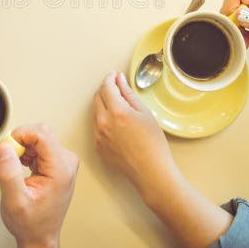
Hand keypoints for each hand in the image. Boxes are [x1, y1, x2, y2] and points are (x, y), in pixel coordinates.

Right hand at [0, 125, 78, 247]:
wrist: (39, 238)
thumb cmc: (32, 225)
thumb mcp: (15, 200)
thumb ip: (9, 172)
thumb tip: (4, 146)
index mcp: (60, 168)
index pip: (40, 134)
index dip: (18, 136)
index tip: (2, 148)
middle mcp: (64, 162)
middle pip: (35, 136)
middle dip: (10, 145)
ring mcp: (59, 162)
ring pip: (31, 142)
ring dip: (10, 151)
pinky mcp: (52, 165)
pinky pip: (32, 150)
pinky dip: (15, 157)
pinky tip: (1, 168)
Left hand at [93, 72, 178, 205]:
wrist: (150, 171)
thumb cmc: (153, 144)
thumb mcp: (145, 113)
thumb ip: (128, 94)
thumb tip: (119, 80)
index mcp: (116, 111)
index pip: (106, 87)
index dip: (110, 78)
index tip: (114, 76)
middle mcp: (103, 122)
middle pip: (97, 97)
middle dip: (106, 90)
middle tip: (117, 89)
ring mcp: (98, 135)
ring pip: (96, 112)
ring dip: (104, 105)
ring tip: (121, 110)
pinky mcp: (98, 146)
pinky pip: (97, 127)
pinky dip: (104, 121)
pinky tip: (118, 126)